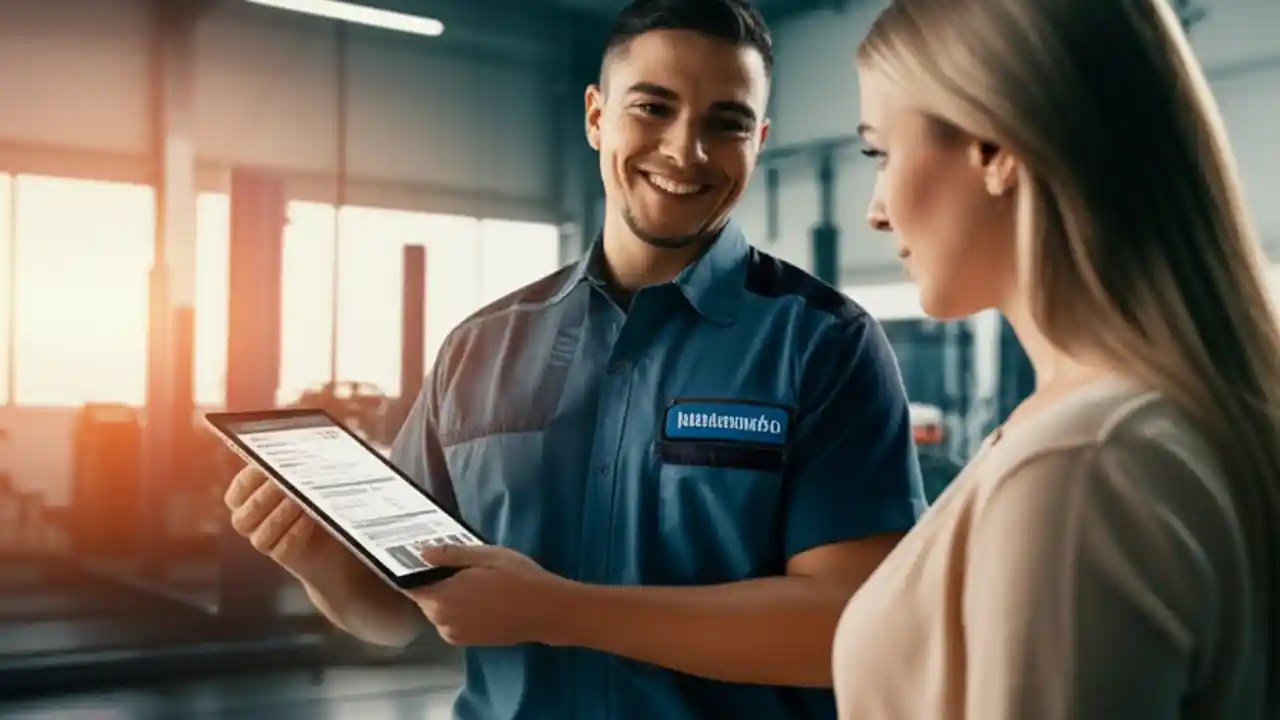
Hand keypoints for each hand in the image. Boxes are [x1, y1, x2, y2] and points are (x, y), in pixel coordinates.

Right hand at [223, 466, 352, 586]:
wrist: (331, 536)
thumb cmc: (313, 498)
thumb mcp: (304, 479)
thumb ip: (294, 465)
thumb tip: (298, 448)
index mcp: (244, 496)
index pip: (242, 485)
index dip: (255, 475)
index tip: (272, 464)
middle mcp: (247, 519)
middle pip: (251, 508)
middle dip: (271, 494)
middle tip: (290, 481)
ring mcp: (262, 539)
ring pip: (264, 530)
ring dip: (284, 513)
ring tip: (302, 500)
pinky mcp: (280, 556)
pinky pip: (283, 547)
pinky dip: (296, 533)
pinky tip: (309, 520)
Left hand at [406, 544, 575, 646]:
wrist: (547, 612)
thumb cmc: (519, 578)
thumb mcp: (487, 556)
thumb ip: (451, 555)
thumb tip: (422, 552)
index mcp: (442, 598)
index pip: (410, 585)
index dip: (412, 570)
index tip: (417, 556)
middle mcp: (442, 621)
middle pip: (424, 598)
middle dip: (433, 581)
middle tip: (455, 564)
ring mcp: (454, 634)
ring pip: (439, 610)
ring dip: (447, 596)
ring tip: (471, 579)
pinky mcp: (467, 641)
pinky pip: (451, 621)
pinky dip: (458, 609)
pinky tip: (478, 596)